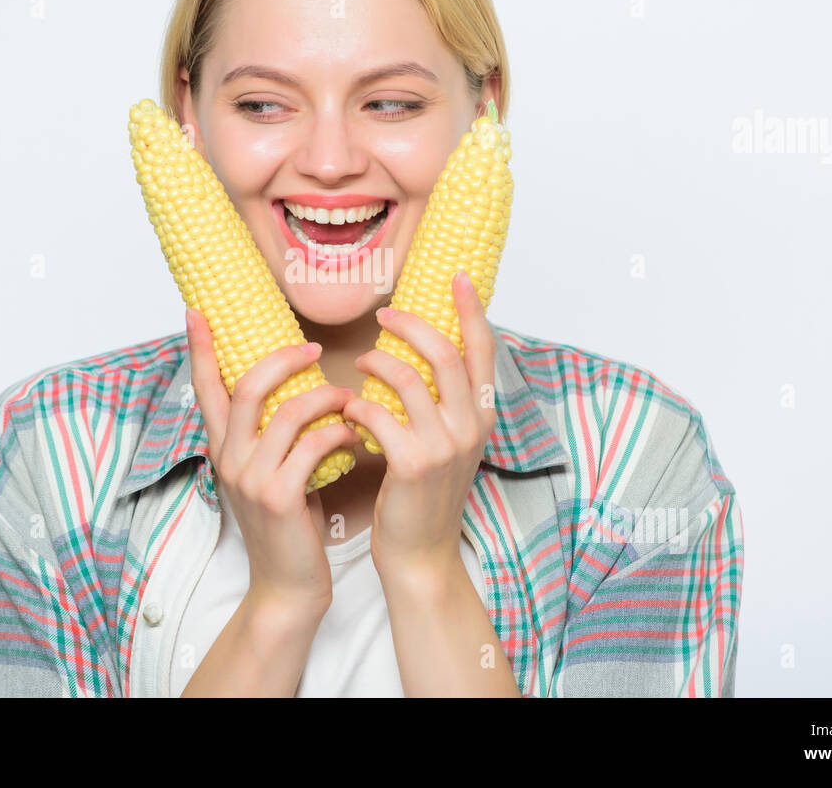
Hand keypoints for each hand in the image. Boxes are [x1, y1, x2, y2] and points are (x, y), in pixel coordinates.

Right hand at [185, 307, 359, 615]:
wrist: (287, 586)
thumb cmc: (290, 524)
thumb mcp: (271, 472)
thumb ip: (273, 435)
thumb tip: (296, 388)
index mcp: (223, 448)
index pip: (205, 388)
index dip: (200, 348)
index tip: (196, 310)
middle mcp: (229, 458)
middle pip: (246, 386)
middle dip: (282, 358)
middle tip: (314, 345)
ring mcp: (251, 478)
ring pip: (286, 412)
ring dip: (324, 398)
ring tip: (347, 397)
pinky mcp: (278, 497)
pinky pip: (312, 446)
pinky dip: (337, 432)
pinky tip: (353, 433)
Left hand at [340, 271, 497, 580]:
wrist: (420, 554)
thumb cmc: (423, 494)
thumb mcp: (447, 443)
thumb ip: (442, 402)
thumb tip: (421, 351)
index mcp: (481, 416)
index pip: (483, 350)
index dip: (472, 310)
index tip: (456, 277)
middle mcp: (470, 427)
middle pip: (446, 353)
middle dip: (411, 325)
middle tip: (384, 314)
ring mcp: (443, 447)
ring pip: (407, 379)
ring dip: (375, 364)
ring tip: (358, 365)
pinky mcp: (411, 465)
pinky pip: (377, 415)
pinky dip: (357, 407)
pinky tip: (347, 413)